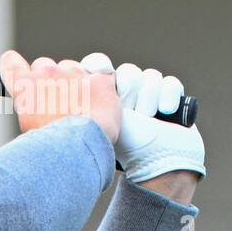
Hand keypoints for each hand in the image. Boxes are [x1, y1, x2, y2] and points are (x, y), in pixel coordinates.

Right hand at [0, 50, 121, 143]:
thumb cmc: (48, 143)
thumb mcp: (25, 126)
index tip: (17, 66)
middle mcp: (47, 73)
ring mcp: (75, 73)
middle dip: (49, 78)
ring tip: (78, 107)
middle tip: (55, 101)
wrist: (77, 147)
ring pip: (73, 68)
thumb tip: (33, 106)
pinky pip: (101, 73)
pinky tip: (97, 100)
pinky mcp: (99, 79)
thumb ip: (28, 106)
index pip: (11, 62)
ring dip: (74, 81)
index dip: (13, 64)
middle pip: (45, 65)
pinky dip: (99, 84)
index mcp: (24, 85)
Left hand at [82, 55, 204, 185]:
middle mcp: (124, 94)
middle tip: (128, 108)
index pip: (97, 65)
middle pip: (127, 70)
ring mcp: (148, 96)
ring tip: (147, 116)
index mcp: (100, 97)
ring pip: (149, 76)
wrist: (158, 165)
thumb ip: (80, 105)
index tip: (100, 72)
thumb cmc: (121, 149)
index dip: (98, 65)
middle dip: (129, 88)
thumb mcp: (94, 126)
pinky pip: (169, 82)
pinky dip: (168, 95)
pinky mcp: (170, 98)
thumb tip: (61, 84)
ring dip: (149, 96)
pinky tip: (166, 110)